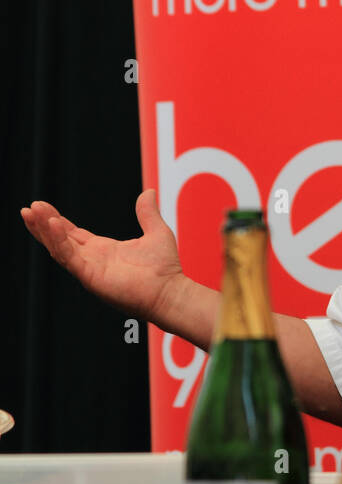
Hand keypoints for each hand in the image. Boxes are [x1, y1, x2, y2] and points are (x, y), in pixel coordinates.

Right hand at [20, 189, 184, 324]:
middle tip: (28, 209)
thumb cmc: (165, 268)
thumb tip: (149, 192)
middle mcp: (92, 260)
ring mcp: (90, 270)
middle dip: (43, 224)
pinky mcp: (91, 277)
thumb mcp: (155, 232)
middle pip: (60, 240)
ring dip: (44, 231)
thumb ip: (147, 213)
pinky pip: (70, 258)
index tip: (41, 207)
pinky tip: (53, 224)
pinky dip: (60, 242)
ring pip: (59, 248)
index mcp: (103, 250)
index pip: (72, 234)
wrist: (170, 291)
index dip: (56, 221)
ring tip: (32, 213)